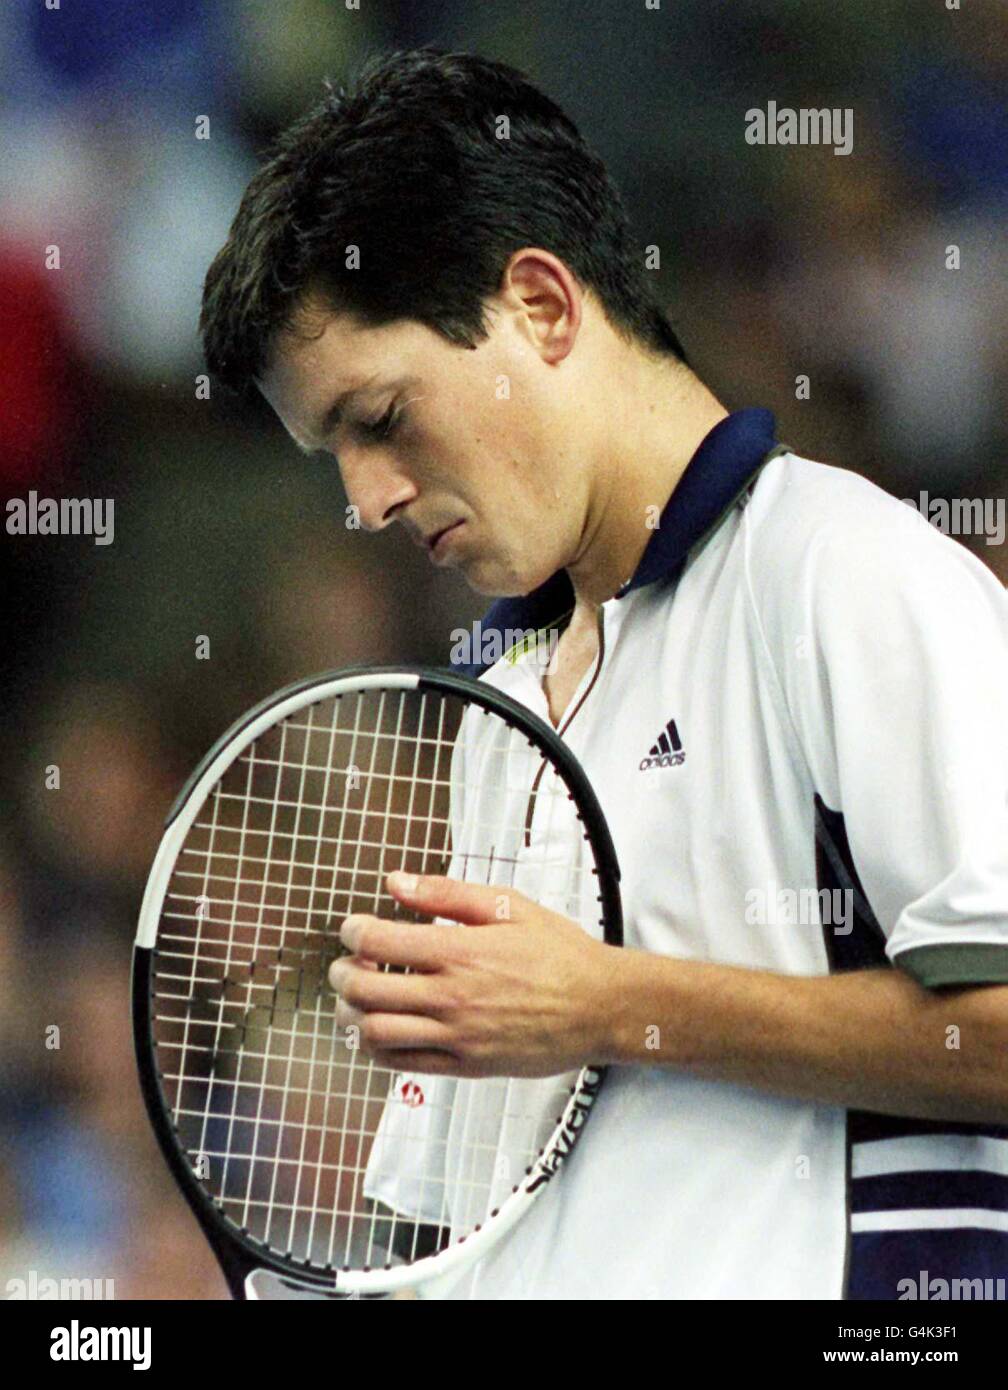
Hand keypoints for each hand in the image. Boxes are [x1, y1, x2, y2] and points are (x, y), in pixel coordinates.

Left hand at [328, 870, 616, 1077]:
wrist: (600, 1007)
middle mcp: (452, 996)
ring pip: (376, 1031)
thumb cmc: (560, 955)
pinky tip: (379, 1029)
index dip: (353, 932)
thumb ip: (446, 894)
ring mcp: (457, 1036)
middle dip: (341, 973)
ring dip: (352, 1013)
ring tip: (355, 999)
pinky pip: (403, 1064)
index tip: (353, 928)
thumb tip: (396, 882)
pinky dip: (377, 1048)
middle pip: (366, 988)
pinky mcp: (465, 1066)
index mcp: (461, 951)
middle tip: (344, 964)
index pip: (379, 941)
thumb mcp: (508, 906)